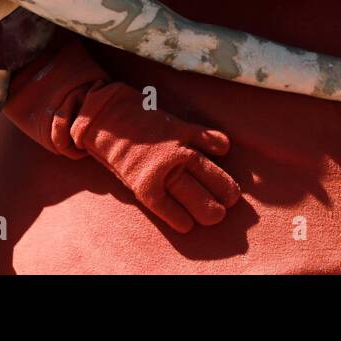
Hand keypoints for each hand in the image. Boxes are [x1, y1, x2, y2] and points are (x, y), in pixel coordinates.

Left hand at [72, 82, 241, 233]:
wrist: (107, 114)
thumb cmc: (115, 149)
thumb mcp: (125, 177)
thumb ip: (151, 189)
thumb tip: (175, 204)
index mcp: (143, 184)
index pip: (168, 208)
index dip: (180, 219)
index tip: (190, 226)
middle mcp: (162, 168)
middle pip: (192, 194)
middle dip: (209, 209)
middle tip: (220, 216)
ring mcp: (174, 146)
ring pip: (204, 169)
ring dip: (221, 184)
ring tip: (233, 196)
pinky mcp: (179, 128)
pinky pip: (203, 137)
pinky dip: (215, 142)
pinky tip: (224, 150)